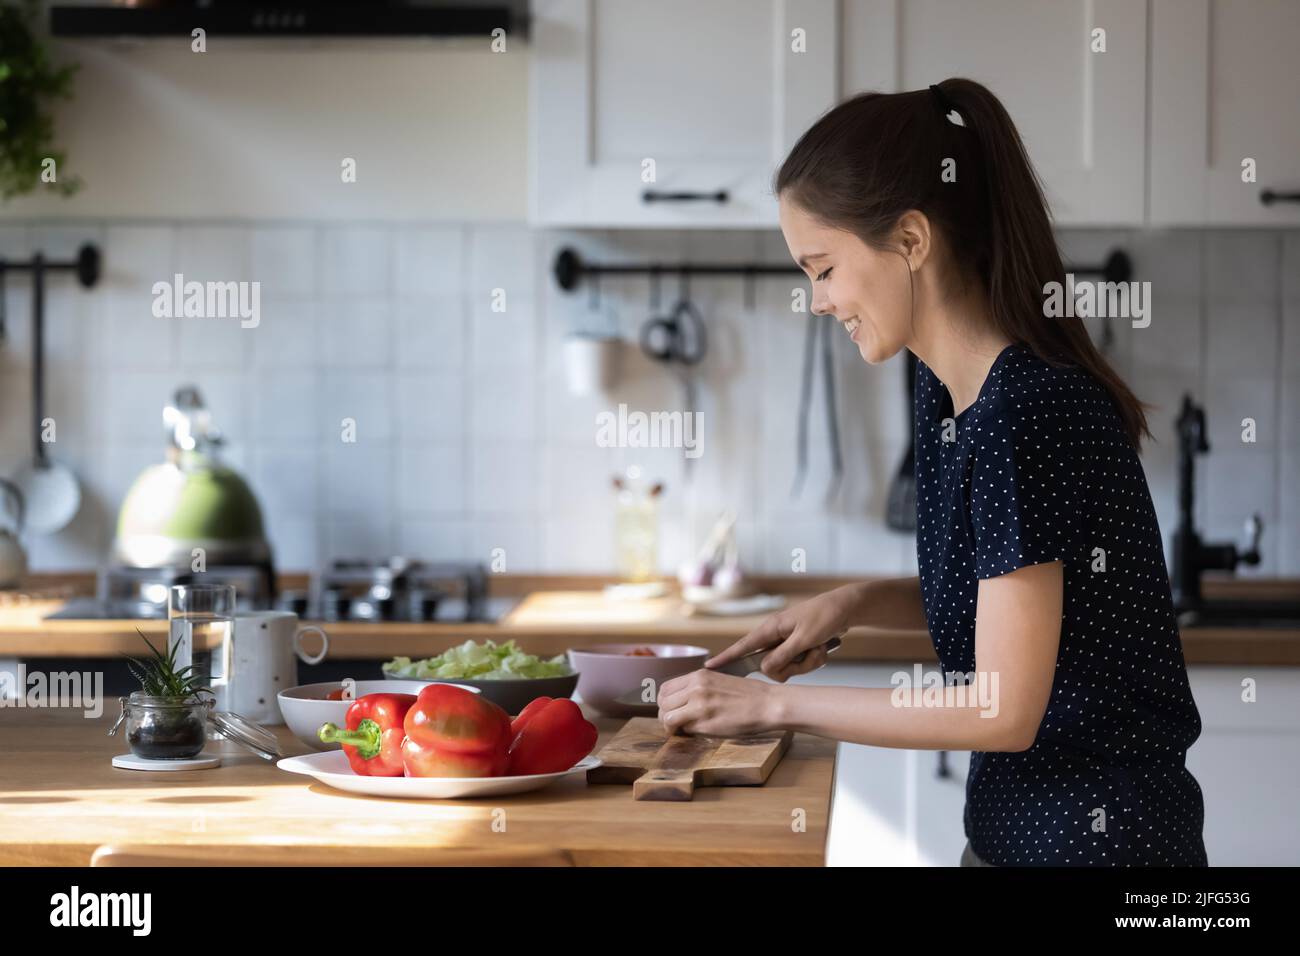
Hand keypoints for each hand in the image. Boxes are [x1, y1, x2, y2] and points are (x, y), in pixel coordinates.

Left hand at [657, 668, 778, 736]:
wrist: (767, 704)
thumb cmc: (749, 696)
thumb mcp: (719, 681)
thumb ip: (699, 688)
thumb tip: (681, 703)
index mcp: (699, 676)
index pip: (665, 688)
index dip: (664, 702)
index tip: (671, 710)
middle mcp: (696, 687)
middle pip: (662, 703)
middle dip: (664, 715)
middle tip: (674, 724)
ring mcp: (700, 704)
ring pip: (667, 717)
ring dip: (670, 726)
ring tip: (680, 730)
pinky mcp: (706, 722)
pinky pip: (682, 729)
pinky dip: (682, 733)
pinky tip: (692, 733)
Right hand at [704, 587, 852, 682]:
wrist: (847, 608)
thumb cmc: (824, 617)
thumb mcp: (803, 639)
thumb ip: (782, 656)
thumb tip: (765, 670)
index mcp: (770, 629)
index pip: (742, 647)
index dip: (725, 659)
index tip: (708, 668)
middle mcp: (775, 636)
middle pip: (770, 666)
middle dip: (792, 666)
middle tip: (808, 653)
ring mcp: (787, 642)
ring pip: (788, 667)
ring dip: (807, 662)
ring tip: (819, 647)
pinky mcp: (798, 646)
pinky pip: (800, 664)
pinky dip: (813, 659)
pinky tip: (823, 646)